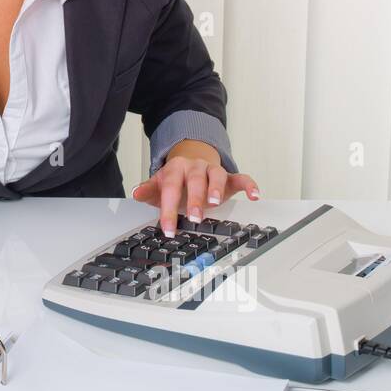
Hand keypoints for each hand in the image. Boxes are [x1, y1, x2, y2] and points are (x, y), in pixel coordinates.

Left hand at [131, 152, 260, 236]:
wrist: (192, 162)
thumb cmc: (175, 180)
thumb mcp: (159, 185)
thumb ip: (148, 190)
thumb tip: (136, 193)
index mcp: (176, 169)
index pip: (171, 188)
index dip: (168, 209)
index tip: (168, 229)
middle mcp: (196, 167)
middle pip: (196, 180)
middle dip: (194, 199)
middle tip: (193, 218)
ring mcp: (213, 170)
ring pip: (217, 175)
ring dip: (216, 188)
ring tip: (214, 203)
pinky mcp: (230, 176)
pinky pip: (242, 177)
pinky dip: (249, 185)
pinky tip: (254, 196)